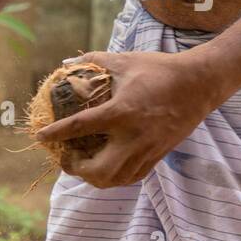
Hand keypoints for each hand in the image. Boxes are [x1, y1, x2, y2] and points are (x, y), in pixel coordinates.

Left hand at [36, 49, 223, 187]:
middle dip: (76, 170)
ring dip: (94, 177)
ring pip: (116, 180)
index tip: (40, 137)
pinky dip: (115, 177)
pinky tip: (107, 167)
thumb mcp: (125, 60)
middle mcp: (133, 136)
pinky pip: (132, 177)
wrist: (199, 84)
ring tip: (84, 165)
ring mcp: (148, 149)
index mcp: (122, 112)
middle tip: (66, 157)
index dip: (56, 134)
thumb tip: (67, 62)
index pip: (81, 127)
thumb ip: (94, 61)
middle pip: (98, 171)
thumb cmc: (160, 69)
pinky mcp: (159, 155)